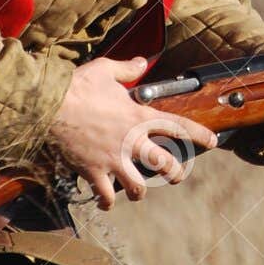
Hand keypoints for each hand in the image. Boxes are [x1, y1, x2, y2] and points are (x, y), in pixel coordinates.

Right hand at [48, 55, 218, 208]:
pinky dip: (106, 202)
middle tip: (175, 175)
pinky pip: (105, 195)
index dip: (199, 134)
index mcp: (138, 117)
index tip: (213, 141)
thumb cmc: (77, 86)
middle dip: (174, 174)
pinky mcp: (94, 171)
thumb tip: (140, 61)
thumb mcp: (105, 70)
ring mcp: (113, 159)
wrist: (50, 105)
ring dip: (139, 192)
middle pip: (165, 165)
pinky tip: (106, 203)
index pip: (178, 126)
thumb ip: (127, 68)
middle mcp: (131, 141)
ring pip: (138, 188)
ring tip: (137, 192)